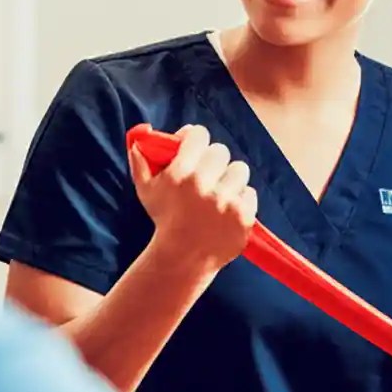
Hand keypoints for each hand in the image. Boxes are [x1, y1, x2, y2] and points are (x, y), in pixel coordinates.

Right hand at [128, 125, 257, 275]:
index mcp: (180, 173)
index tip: (194, 148)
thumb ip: (141, 159)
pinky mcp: (243, 216)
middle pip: (220, 151)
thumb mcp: (145, 189)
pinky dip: (241, 200)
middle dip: (213, 161)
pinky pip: (250, 192)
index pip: (199, 134)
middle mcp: (204, 185)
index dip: (195, 139)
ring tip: (219, 193)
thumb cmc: (164, 219)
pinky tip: (227, 210)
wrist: (183, 257)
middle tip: (207, 174)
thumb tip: (140, 134)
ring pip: (239, 169)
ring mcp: (226, 202)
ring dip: (230, 179)